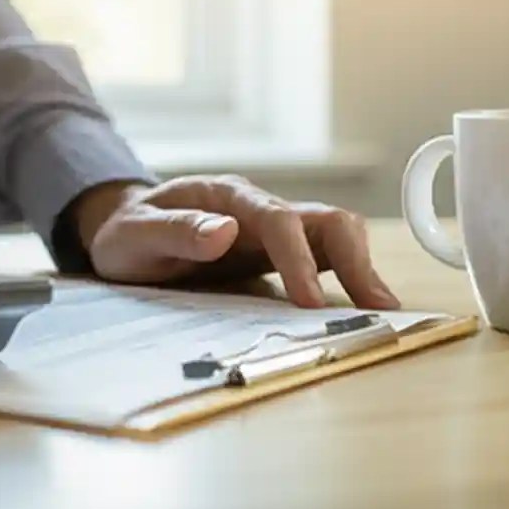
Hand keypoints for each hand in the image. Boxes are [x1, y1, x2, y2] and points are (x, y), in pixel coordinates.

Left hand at [71, 177, 398, 309]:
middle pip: (325, 220)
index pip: (277, 219)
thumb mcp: (134, 234)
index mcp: (227, 197)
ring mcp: (273, 231)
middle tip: (375, 308)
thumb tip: (225, 231)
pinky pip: (325, 259)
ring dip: (361, 268)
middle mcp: (259, 208)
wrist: (127, 232)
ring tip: (382, 312)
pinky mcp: (279, 254)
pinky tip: (362, 311)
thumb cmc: (128, 233)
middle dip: (354, 260)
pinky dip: (348, 280)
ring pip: (335, 235)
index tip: (310, 300)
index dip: (298, 258)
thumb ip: (175, 231)